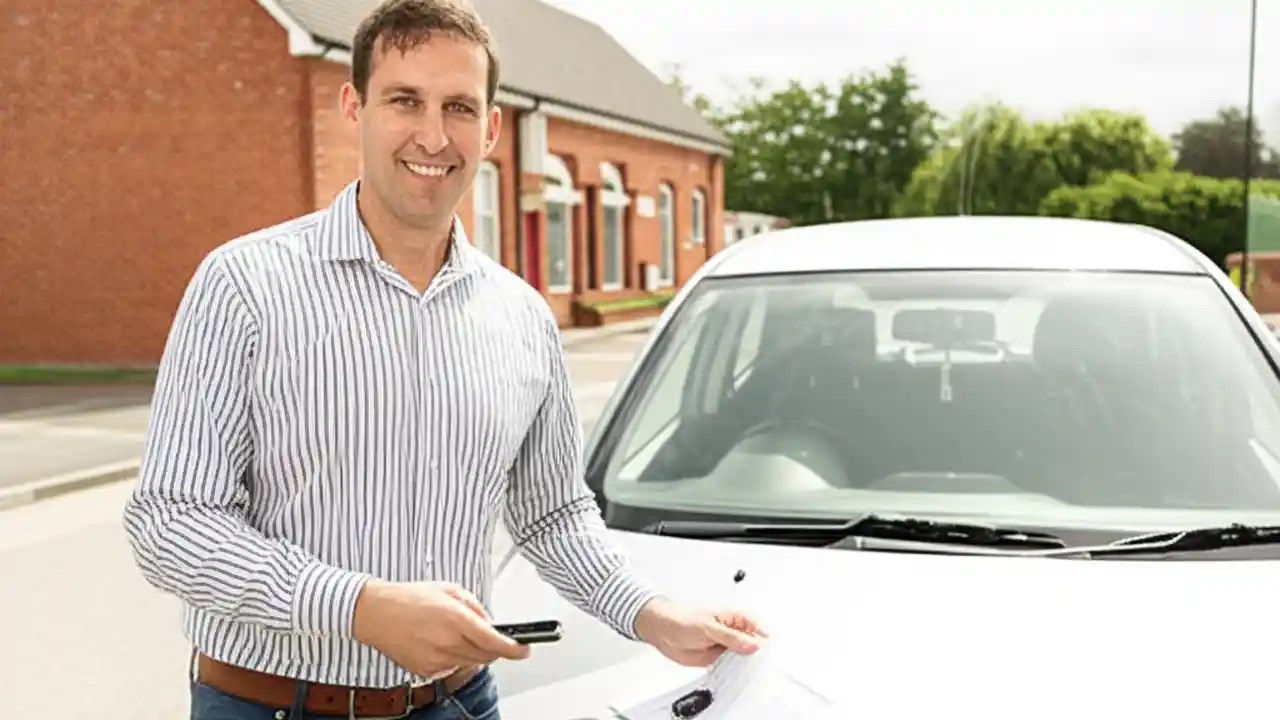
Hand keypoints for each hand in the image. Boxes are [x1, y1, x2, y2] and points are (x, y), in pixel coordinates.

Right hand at [352, 579, 530, 677]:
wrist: (375, 613)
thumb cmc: (409, 598)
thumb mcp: (449, 589)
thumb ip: (474, 606)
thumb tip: (489, 622)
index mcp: (455, 618)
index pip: (495, 641)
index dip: (515, 649)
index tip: (525, 649)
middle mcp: (447, 641)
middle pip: (487, 655)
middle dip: (496, 647)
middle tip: (492, 636)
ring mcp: (436, 659)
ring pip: (471, 662)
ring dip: (474, 651)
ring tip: (457, 633)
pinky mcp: (426, 669)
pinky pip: (452, 666)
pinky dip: (456, 656)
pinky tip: (441, 641)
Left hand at [633, 596, 766, 666]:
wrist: (663, 631)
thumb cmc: (682, 619)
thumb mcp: (709, 627)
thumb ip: (731, 637)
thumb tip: (751, 644)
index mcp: (733, 618)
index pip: (755, 627)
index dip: (763, 638)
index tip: (767, 649)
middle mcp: (731, 632)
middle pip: (751, 643)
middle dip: (757, 653)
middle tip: (760, 663)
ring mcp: (725, 645)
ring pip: (742, 655)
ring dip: (746, 662)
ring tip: (749, 670)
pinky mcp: (717, 657)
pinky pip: (730, 665)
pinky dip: (734, 670)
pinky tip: (736, 673)